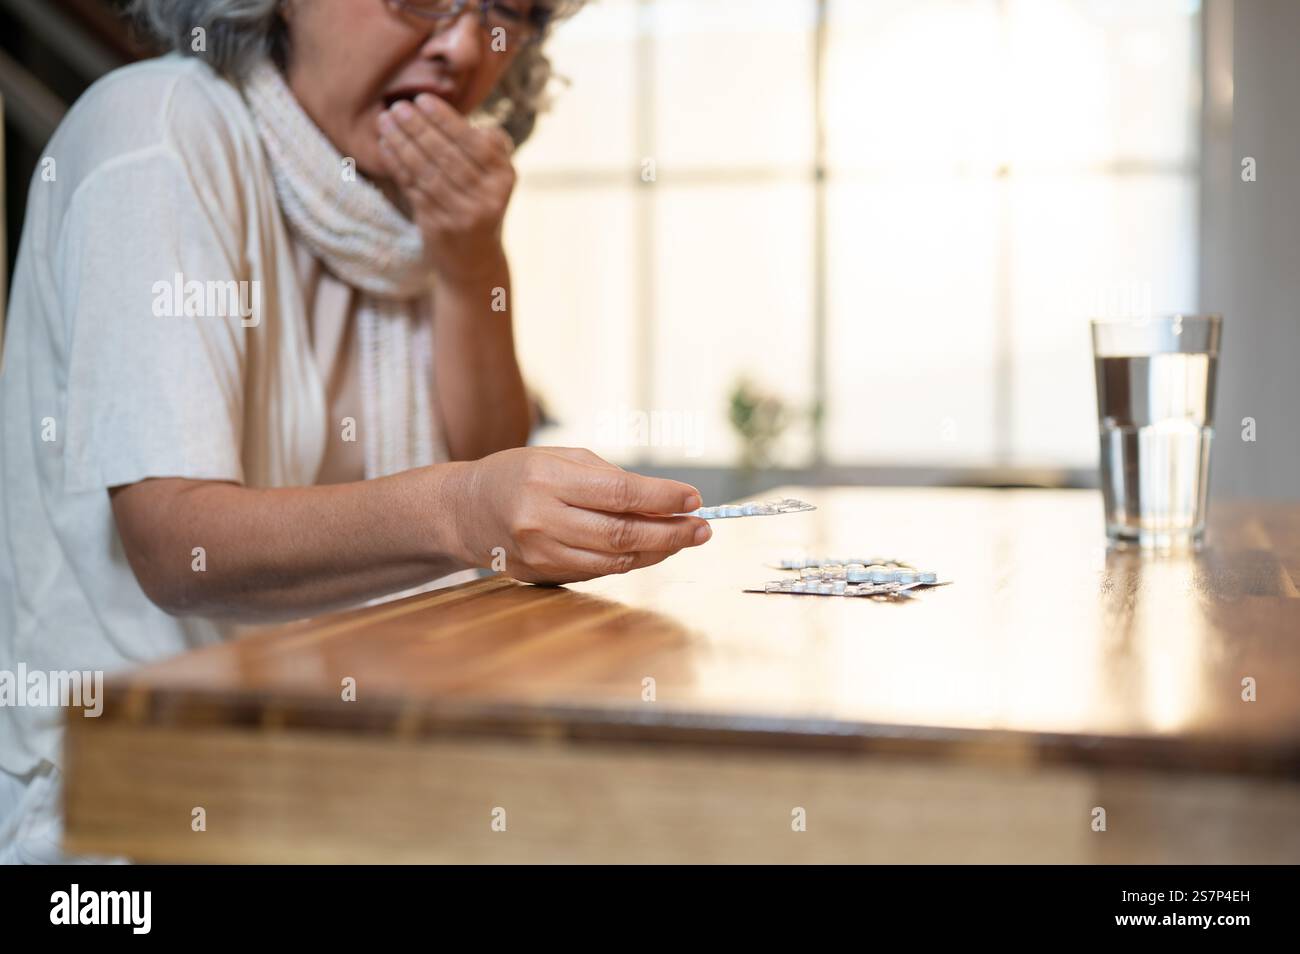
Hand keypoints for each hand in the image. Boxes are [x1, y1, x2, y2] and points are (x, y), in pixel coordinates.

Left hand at [376, 94, 515, 283]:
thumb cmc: (480, 202)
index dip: (445, 120)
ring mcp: (464, 215)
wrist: (475, 260)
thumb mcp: (493, 176)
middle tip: (398, 107)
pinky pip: (414, 189)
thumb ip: (482, 145)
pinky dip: (397, 165)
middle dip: (419, 128)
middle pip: (447, 156)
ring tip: (385, 122)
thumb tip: (453, 112)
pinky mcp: (440, 228)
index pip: (472, 142)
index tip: (422, 99)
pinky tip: (386, 146)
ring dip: (402, 144)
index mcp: (505, 177)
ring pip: (427, 172)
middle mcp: (489, 198)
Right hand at [447, 447, 712, 583]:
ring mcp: (540, 553)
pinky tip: (651, 548)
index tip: (694, 499)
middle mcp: (541, 519)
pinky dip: (631, 560)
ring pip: (615, 559)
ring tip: (684, 538)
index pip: (619, 493)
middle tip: (703, 529)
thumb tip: (665, 502)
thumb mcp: (560, 458)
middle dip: (671, 532)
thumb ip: (610, 478)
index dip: (663, 499)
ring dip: (658, 551)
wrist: (464, 510)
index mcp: (547, 479)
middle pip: (622, 533)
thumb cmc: (519, 474)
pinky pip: (599, 570)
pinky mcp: (542, 574)